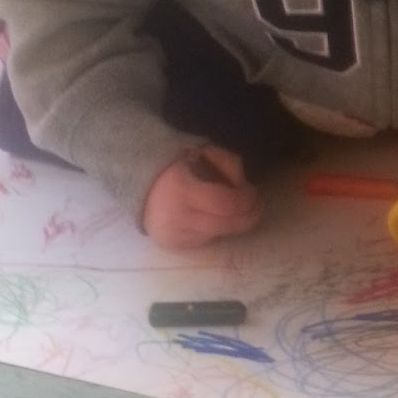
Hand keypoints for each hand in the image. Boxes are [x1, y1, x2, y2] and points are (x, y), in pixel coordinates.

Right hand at [142, 146, 261, 249]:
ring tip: (230, 208)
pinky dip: (215, 229)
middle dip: (248, 216)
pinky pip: (206, 240)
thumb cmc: (178, 167)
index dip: (247, 201)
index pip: (225, 204)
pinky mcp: (173, 245)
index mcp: (182, 189)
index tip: (254, 193)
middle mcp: (176, 217)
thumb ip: (229, 164)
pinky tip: (210, 217)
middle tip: (255, 207)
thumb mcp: (204, 152)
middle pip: (226, 225)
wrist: (141, 186)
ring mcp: (174, 235)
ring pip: (219, 234)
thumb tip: (245, 187)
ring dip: (232, 223)